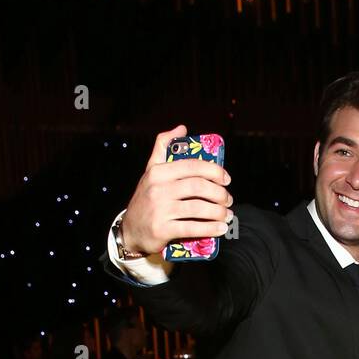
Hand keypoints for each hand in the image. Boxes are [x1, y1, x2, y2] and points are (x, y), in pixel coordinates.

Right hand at [120, 124, 233, 255]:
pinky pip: (192, 228)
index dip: (214, 171)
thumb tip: (181, 127)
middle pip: (198, 186)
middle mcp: (158, 188)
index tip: (226, 179)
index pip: (192, 166)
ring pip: (197, 208)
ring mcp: (160, 209)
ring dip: (218, 212)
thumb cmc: (146, 199)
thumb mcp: (150, 171)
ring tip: (227, 215)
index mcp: (158, 171)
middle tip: (228, 200)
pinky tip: (220, 228)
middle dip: (219, 193)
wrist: (130, 230)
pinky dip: (210, 228)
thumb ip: (163, 147)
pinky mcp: (162, 229)